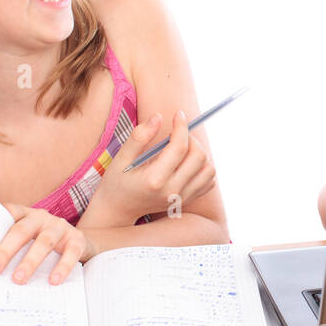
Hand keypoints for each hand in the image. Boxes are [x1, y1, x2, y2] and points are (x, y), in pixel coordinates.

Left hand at [0, 206, 86, 285]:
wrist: (78, 244)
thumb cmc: (42, 246)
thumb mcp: (26, 241)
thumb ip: (9, 248)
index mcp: (24, 215)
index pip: (6, 214)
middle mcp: (41, 217)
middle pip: (21, 231)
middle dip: (6, 250)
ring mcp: (59, 227)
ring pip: (44, 242)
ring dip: (30, 261)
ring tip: (19, 279)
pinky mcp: (77, 239)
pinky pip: (70, 252)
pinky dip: (62, 267)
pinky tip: (53, 280)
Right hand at [83, 110, 217, 226]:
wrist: (119, 210)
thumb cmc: (117, 182)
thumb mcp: (121, 158)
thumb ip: (139, 137)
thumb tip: (159, 117)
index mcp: (154, 180)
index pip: (179, 148)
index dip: (182, 127)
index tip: (178, 114)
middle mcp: (172, 191)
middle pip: (199, 157)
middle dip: (192, 138)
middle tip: (178, 133)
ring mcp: (182, 198)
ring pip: (208, 170)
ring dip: (200, 153)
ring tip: (183, 148)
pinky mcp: (187, 201)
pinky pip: (208, 181)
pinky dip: (203, 168)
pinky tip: (187, 162)